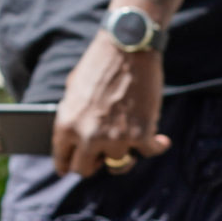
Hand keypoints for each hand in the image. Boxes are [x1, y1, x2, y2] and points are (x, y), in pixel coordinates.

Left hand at [52, 34, 171, 178]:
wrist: (125, 49)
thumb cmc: (97, 65)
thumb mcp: (73, 90)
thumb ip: (73, 117)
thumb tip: (75, 139)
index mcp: (65, 124)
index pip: (62, 158)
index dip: (65, 166)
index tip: (67, 171)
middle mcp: (88, 136)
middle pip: (86, 170)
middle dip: (92, 164)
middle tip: (98, 158)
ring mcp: (116, 138)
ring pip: (118, 163)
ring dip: (123, 152)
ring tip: (126, 139)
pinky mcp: (142, 135)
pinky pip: (148, 153)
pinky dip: (155, 146)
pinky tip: (159, 140)